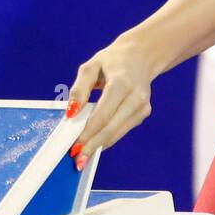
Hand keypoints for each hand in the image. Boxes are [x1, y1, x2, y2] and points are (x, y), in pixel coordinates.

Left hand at [66, 34, 157, 169]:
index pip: (103, 115)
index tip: (74, 146)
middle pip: (111, 128)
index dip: (88, 132)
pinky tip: (95, 142)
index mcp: (122, 83)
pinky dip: (107, 137)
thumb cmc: (113, 60)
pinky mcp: (143, 113)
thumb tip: (71, 113)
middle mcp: (136, 97)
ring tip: (82, 155)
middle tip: (77, 158)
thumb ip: (79, 89)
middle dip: (92, 145)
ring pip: (117, 133)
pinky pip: (122, 130)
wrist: (141, 56)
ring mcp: (142, 107)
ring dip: (99, 145)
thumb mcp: (90, 67)